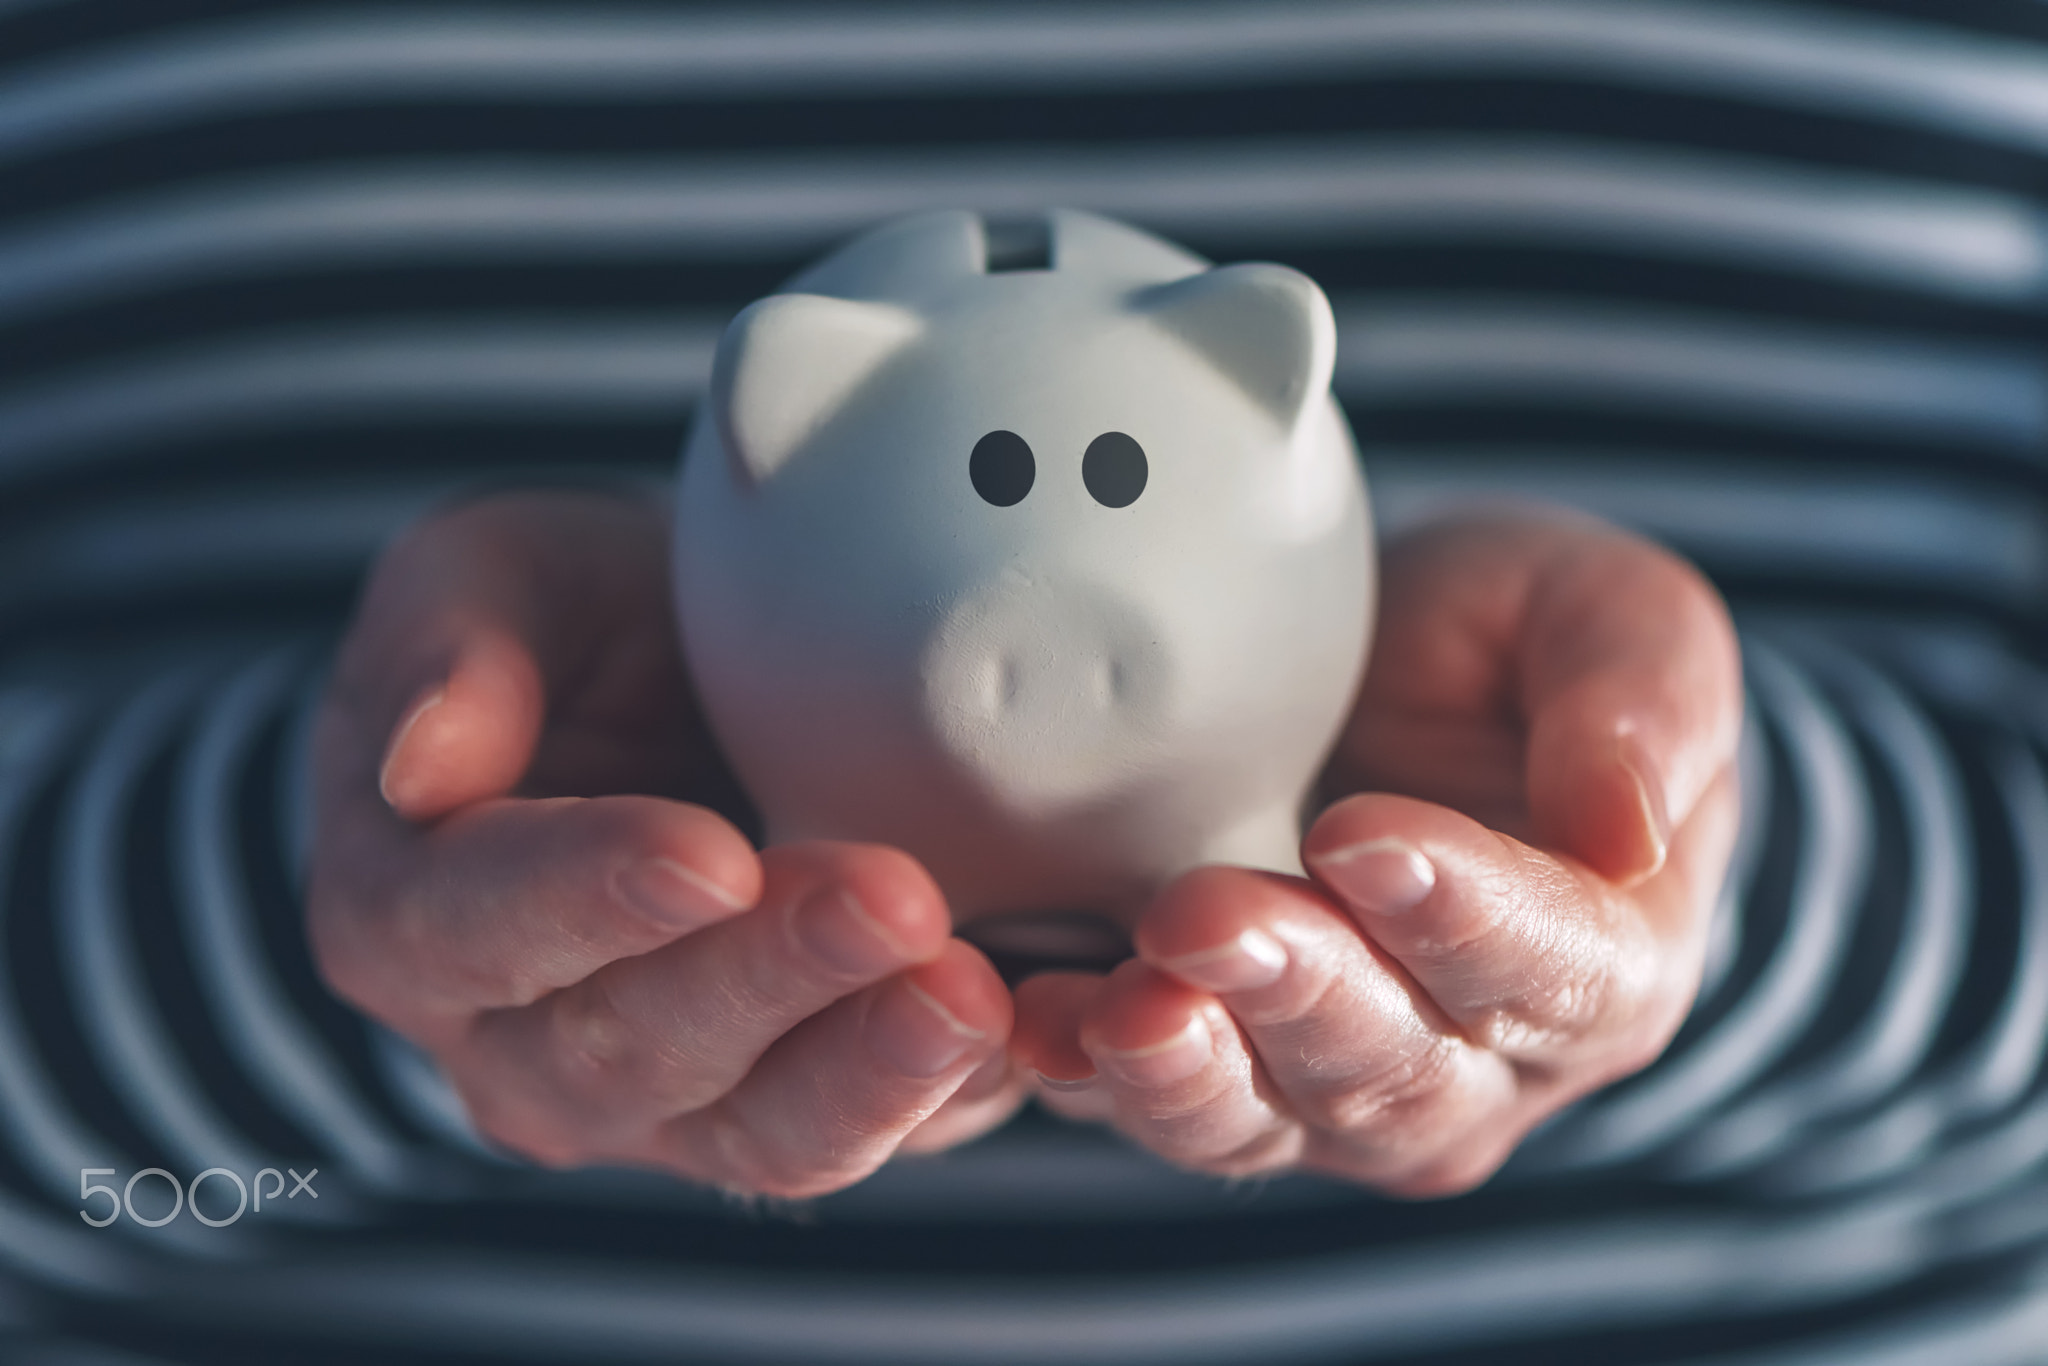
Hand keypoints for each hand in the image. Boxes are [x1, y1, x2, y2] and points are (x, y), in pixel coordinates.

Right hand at [306, 490, 1018, 1198]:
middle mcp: (521, 1045)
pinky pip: (865, 1131)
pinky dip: (945, 1097)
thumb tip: (420, 764)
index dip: (590, 896)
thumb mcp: (474, 581)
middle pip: (635, 1044)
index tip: (707, 855)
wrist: (654, 695)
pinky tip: (1023, 1035)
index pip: (476, 925)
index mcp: (407, 915)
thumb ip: (442, 650)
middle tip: (894, 900)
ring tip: (974, 993)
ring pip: (759, 1128)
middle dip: (773, 977)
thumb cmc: (552, 631)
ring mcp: (658, 1102)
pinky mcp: (786, 1105)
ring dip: (872, 1067)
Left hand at [1011, 511, 1742, 1193]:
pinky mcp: (1222, 1072)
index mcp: (1610, 963)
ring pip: (1269, 1114)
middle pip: (1394, 1063)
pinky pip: (1158, 1100)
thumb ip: (1641, 704)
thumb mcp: (1611, 621)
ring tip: (1116, 1008)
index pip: (1552, 965)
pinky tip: (1029, 1028)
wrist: (1400, 686)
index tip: (1365, 839)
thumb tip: (1631, 827)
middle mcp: (1481, 1065)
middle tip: (1202, 916)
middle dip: (1293, 992)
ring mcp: (1341, 1091)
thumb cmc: (1521, 653)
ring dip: (1187, 1067)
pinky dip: (1088, 1076)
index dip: (1460, 911)